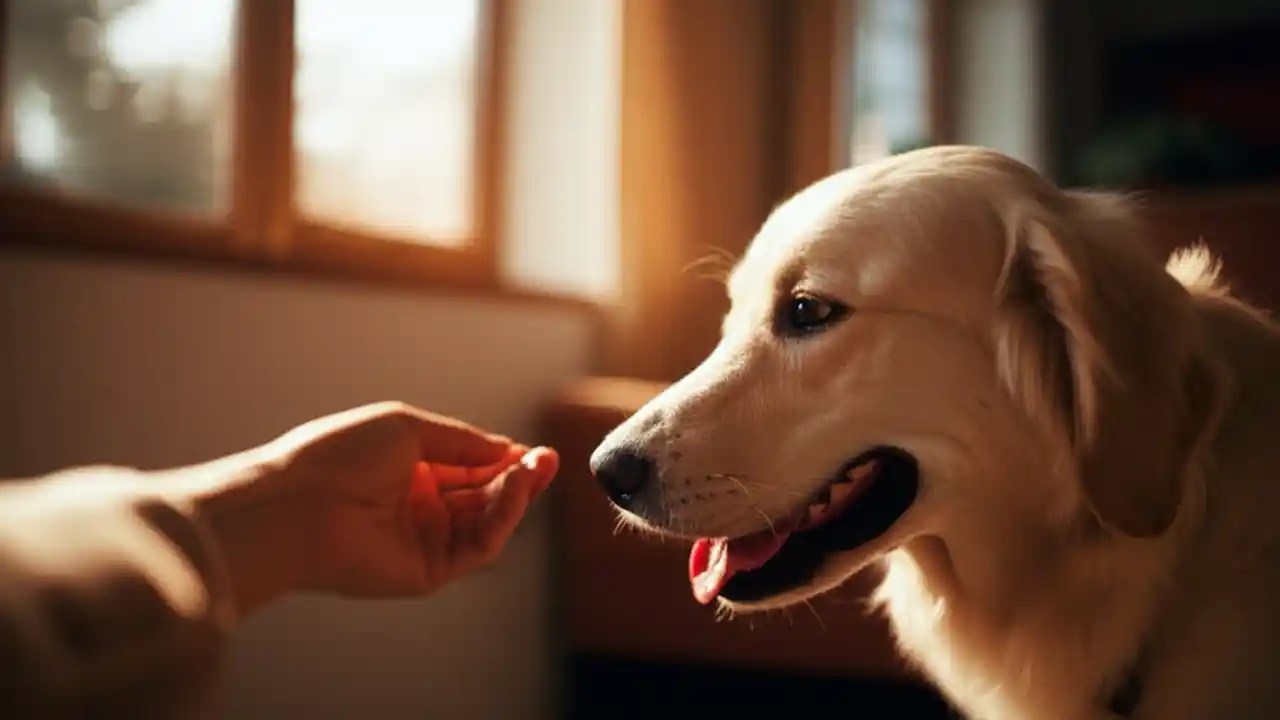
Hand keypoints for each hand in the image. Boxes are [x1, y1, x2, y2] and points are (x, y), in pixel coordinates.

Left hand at [177, 402, 557, 614]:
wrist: (298, 504)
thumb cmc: (339, 456)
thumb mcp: (409, 429)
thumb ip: (462, 441)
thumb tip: (507, 449)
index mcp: (410, 471)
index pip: (470, 467)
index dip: (504, 459)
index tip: (534, 449)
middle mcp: (419, 507)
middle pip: (485, 496)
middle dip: (520, 478)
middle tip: (548, 460)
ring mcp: (425, 541)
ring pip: (487, 522)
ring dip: (515, 497)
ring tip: (534, 471)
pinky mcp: (428, 571)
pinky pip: (477, 547)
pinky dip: (501, 520)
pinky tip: (511, 492)